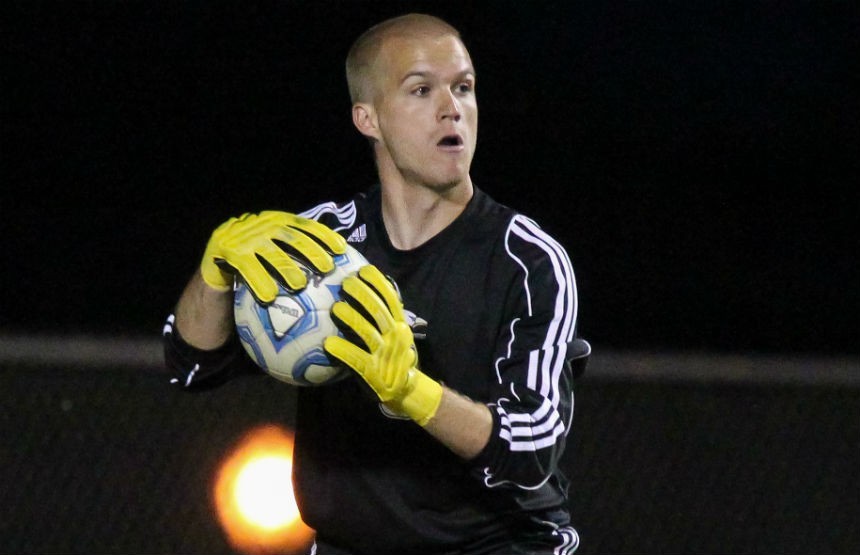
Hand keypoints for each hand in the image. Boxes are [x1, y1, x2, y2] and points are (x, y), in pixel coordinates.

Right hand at [200, 211, 345, 302]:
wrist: (216, 259)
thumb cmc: (254, 259)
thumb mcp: (274, 248)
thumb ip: (295, 249)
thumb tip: (334, 264)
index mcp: (277, 221)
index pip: (305, 225)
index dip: (324, 236)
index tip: (342, 249)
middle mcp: (263, 225)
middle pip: (292, 237)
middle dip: (312, 251)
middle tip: (327, 268)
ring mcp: (246, 237)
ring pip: (271, 253)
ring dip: (287, 268)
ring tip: (300, 284)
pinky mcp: (229, 252)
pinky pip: (248, 268)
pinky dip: (259, 281)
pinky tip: (269, 296)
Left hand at [324, 265, 441, 426]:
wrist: (405, 390)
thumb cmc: (394, 358)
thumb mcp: (397, 335)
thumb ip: (384, 317)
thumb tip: (364, 294)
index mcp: (400, 325)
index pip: (391, 299)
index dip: (378, 283)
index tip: (364, 269)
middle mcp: (395, 336)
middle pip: (379, 311)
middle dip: (362, 295)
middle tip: (345, 283)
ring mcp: (385, 354)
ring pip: (368, 333)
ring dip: (352, 319)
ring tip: (336, 308)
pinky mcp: (373, 372)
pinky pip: (356, 358)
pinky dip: (342, 350)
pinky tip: (328, 343)